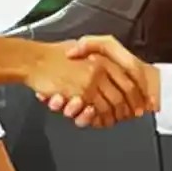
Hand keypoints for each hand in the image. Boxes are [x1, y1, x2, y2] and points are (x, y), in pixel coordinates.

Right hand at [24, 41, 149, 126]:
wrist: (33, 60)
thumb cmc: (50, 56)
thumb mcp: (78, 50)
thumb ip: (93, 59)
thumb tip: (104, 71)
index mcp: (101, 57)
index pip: (127, 77)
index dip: (135, 92)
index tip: (137, 101)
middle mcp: (100, 67)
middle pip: (125, 91)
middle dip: (130, 106)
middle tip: (132, 116)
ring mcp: (92, 79)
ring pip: (114, 102)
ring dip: (116, 114)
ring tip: (114, 120)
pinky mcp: (82, 91)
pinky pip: (98, 109)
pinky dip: (101, 117)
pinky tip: (99, 119)